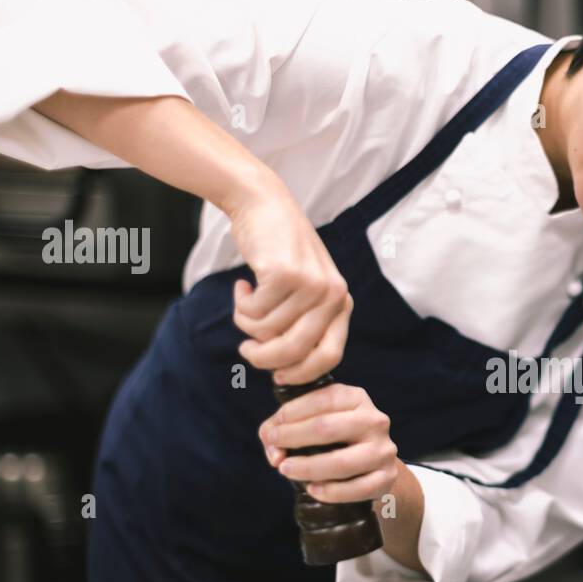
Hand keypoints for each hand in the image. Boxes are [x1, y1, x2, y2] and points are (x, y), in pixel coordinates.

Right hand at [228, 177, 352, 384]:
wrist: (264, 205)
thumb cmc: (280, 253)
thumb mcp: (305, 290)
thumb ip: (303, 325)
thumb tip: (285, 371)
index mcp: (341, 303)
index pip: (330, 357)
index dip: (301, 373)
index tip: (278, 376)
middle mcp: (333, 295)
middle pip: (295, 351)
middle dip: (264, 358)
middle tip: (246, 350)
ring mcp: (310, 284)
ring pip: (267, 331)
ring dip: (246, 321)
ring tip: (245, 300)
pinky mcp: (284, 274)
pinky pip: (253, 312)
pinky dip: (240, 304)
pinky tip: (243, 285)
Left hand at [259, 383, 398, 503]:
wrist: (370, 464)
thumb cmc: (332, 440)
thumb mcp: (310, 421)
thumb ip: (281, 427)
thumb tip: (274, 451)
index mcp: (356, 398)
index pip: (320, 400)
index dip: (289, 415)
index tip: (271, 432)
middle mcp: (374, 420)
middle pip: (327, 428)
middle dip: (293, 439)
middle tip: (275, 452)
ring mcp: (384, 450)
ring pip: (342, 462)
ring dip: (308, 468)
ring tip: (286, 470)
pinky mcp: (387, 478)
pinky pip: (358, 489)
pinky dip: (331, 492)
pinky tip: (313, 490)